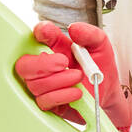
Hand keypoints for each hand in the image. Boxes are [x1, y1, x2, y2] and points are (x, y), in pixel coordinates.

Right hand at [14, 21, 131, 129]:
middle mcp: (44, 65)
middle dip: (43, 64)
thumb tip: (74, 28)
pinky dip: (62, 95)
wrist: (108, 91)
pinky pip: (45, 101)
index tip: (45, 33)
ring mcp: (44, 85)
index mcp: (53, 46)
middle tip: (64, 62)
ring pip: (35, 85)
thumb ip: (90, 34)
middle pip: (23, 66)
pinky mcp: (49, 103)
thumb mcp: (100, 45)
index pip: (37, 36)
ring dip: (59, 80)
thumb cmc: (100, 66)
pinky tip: (76, 92)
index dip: (38, 33)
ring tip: (79, 77)